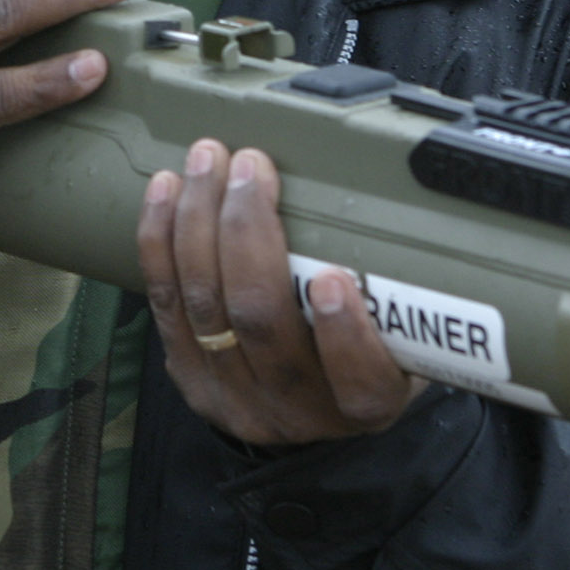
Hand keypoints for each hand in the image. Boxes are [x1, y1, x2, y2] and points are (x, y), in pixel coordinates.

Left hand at [137, 140, 424, 445]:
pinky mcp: (189, 377)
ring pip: (206, 307)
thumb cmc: (374, 340)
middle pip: (263, 325)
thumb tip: (400, 190)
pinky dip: (160, 241)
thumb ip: (402, 286)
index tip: (333, 279)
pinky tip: (166, 192)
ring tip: (207, 161)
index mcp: (369, 402)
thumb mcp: (409, 330)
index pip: (361, 382)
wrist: (313, 400)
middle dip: (247, 236)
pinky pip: (164, 305)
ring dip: (198, 222)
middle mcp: (299, 409)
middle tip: (252, 167)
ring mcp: (236, 397)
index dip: (344, 334)